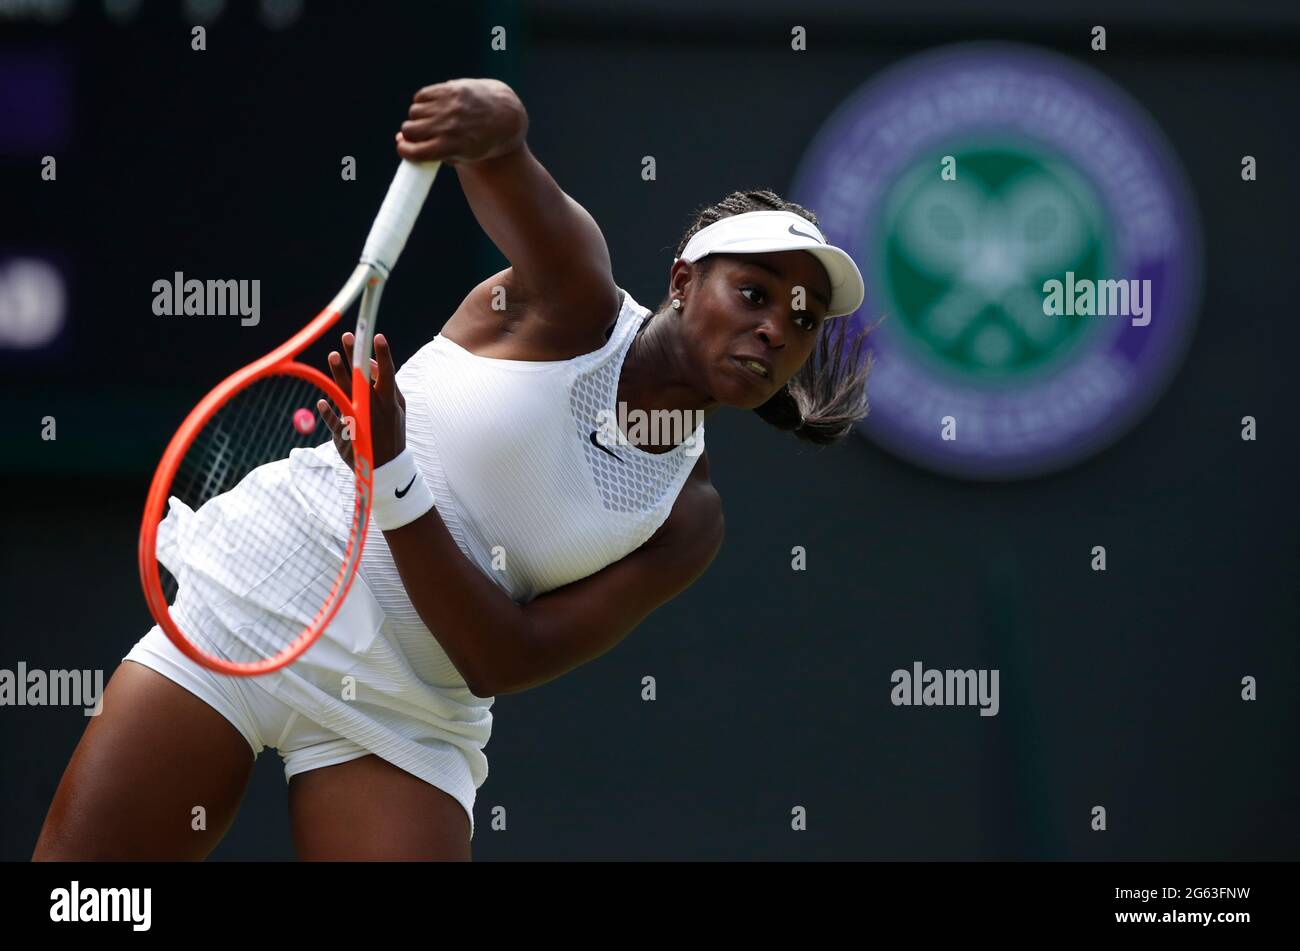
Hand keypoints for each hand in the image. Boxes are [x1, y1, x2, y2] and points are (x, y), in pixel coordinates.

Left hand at [316, 332, 406, 468]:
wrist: (388, 466)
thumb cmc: (390, 431)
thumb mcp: (396, 408)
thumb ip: (384, 385)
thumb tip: (368, 362)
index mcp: (391, 401)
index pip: (388, 373)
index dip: (383, 354)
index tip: (376, 336)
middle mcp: (377, 409)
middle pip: (365, 379)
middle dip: (356, 357)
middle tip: (347, 337)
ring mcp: (362, 422)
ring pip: (348, 395)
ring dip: (340, 374)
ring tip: (333, 355)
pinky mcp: (347, 436)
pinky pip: (335, 422)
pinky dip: (329, 412)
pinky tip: (322, 402)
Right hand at [395, 78, 527, 165]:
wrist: (504, 117)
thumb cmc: (480, 142)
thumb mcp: (460, 154)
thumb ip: (431, 150)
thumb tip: (399, 138)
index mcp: (452, 147)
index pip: (414, 151)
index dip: (405, 151)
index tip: (405, 149)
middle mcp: (448, 126)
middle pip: (410, 130)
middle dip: (411, 134)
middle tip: (421, 135)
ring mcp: (449, 106)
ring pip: (414, 112)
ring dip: (418, 117)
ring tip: (432, 120)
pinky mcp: (450, 89)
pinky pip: (421, 96)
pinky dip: (423, 102)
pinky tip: (434, 107)